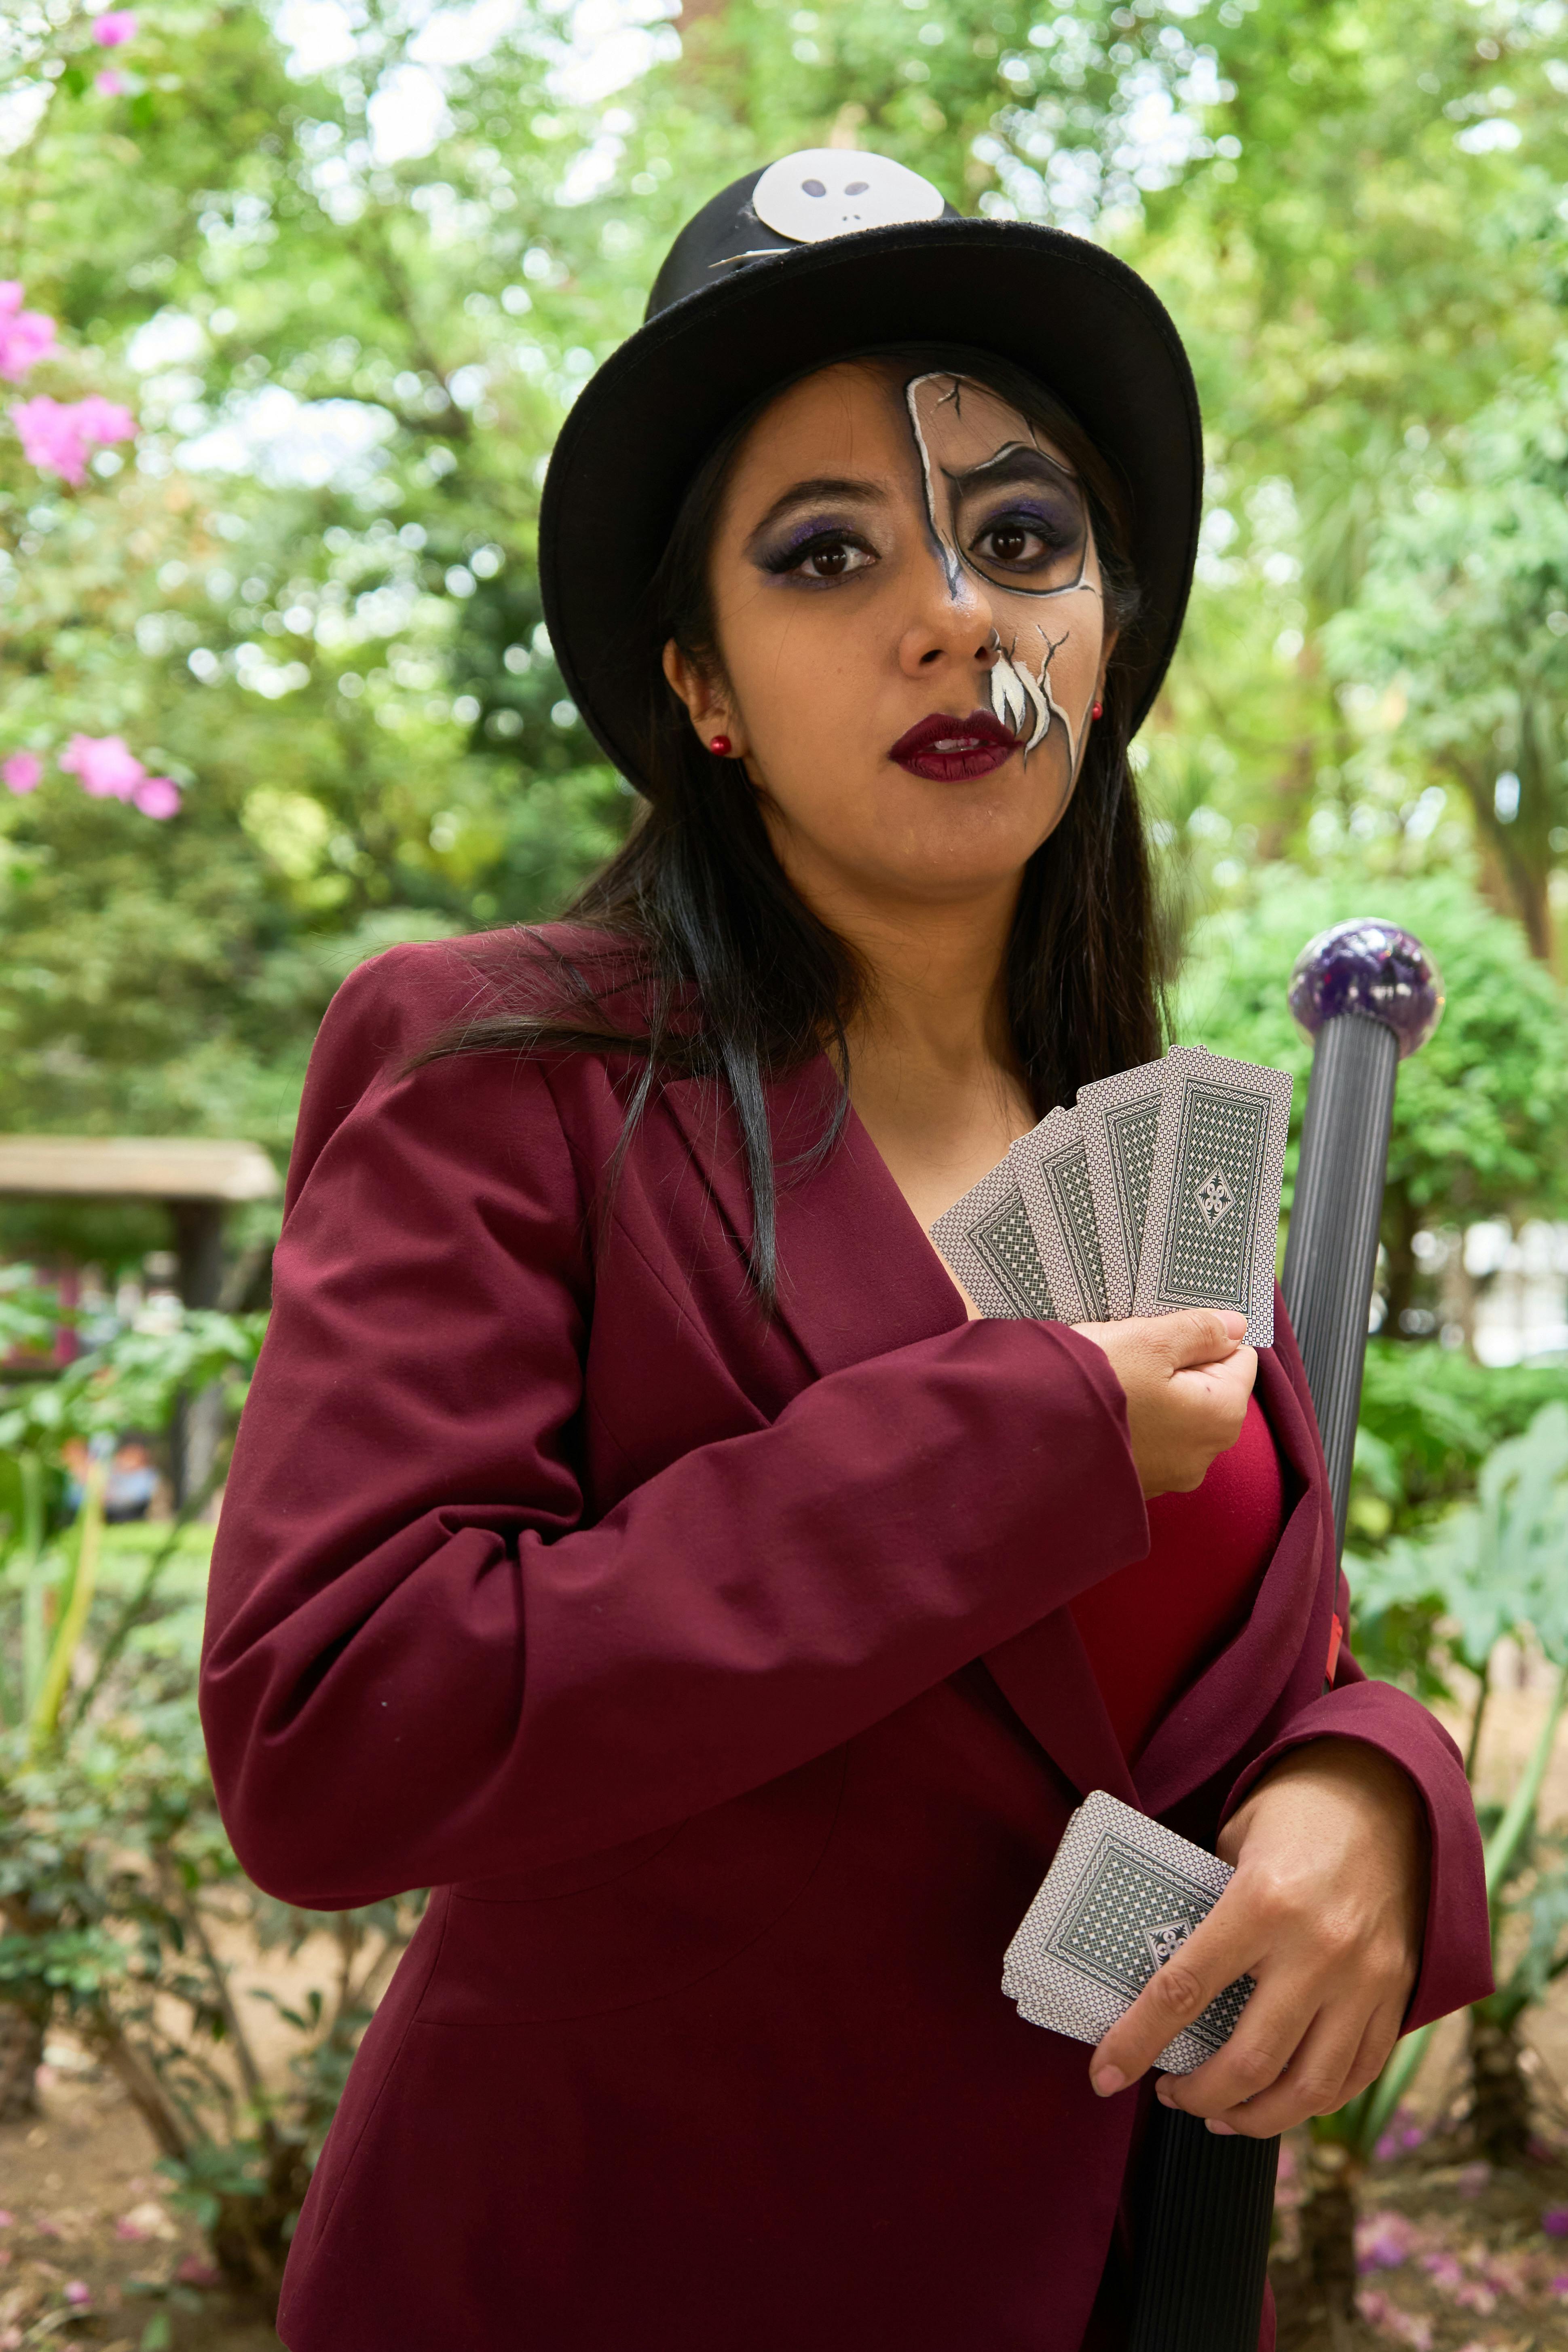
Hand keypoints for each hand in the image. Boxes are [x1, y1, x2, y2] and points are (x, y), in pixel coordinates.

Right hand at [1072, 1310, 1256, 1497]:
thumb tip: (1235, 1326)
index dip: (1203, 1338)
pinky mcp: (1139, 1483)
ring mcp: (1171, 1475)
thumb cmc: (1092, 1387)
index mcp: (1221, 1415)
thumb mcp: (1148, 1340)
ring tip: (1114, 1381)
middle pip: (1208, 1388)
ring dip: (1154, 1393)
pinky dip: (1135, 1420)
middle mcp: (1205, 1454)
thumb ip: (1199, 1330)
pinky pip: (1150, 1439)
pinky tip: (1105, 1410)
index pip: (1240, 1358)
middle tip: (1134, 1355)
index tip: (1164, 1335)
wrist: (1030, 1439)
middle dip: (1178, 1366)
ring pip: (1177, 1413)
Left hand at [1088, 1740, 1428, 2135]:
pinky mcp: (1397, 1991)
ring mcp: (1365, 1978)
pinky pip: (1358, 2072)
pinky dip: (1316, 2101)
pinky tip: (1282, 2099)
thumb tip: (1167, 1981)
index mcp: (1263, 1903)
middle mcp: (1318, 1949)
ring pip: (1310, 2088)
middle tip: (1171, 2094)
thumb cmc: (1294, 1815)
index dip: (1136, 2041)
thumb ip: (1206, 1914)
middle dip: (1198, 2095)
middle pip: (1250, 2061)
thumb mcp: (1234, 1846)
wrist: (1385, 1792)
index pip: (1184, 1992)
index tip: (1105, 2076)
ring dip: (1257, 2118)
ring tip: (1221, 2114)